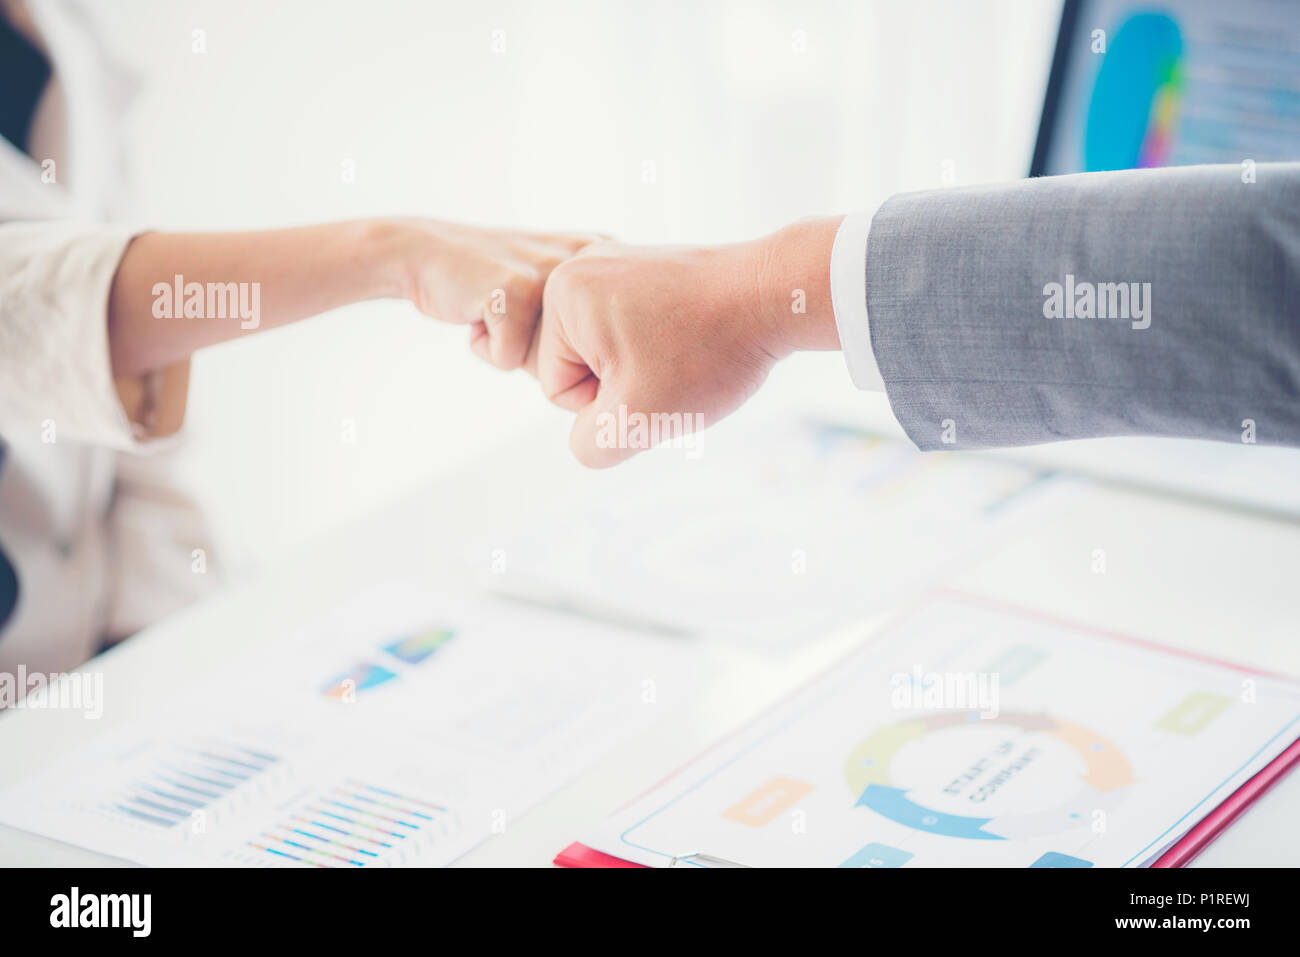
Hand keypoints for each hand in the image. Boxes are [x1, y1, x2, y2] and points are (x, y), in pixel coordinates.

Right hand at [391, 219, 599, 369]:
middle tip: (513, 310)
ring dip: (516, 350)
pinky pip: (508, 360)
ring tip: (499, 311)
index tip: (535, 309)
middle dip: (539, 350)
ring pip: (548, 362)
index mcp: (602, 255)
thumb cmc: (497, 291)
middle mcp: (585, 257)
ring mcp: (550, 272)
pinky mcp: (514, 291)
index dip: (562, 344)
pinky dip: (486, 349)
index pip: (604, 343)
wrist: (426, 252)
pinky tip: (477, 310)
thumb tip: (597, 389)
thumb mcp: (558, 299)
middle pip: (579, 354)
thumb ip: (592, 330)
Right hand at [534, 218, 841, 466]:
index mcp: (561, 294)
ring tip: (693, 354)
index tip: (656, 378)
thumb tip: (591, 436)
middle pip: (586, 369)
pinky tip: (702, 340)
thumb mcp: (635, 421)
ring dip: (652, 371)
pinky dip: (670, 348)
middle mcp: (583, 266)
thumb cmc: (706, 354)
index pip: (560, 390)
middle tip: (678, 367)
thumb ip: (590, 446)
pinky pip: (643, 332)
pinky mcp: (652, 267)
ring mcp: (619, 262)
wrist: (778, 295)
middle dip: (630, 386)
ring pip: (617, 355)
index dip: (610, 406)